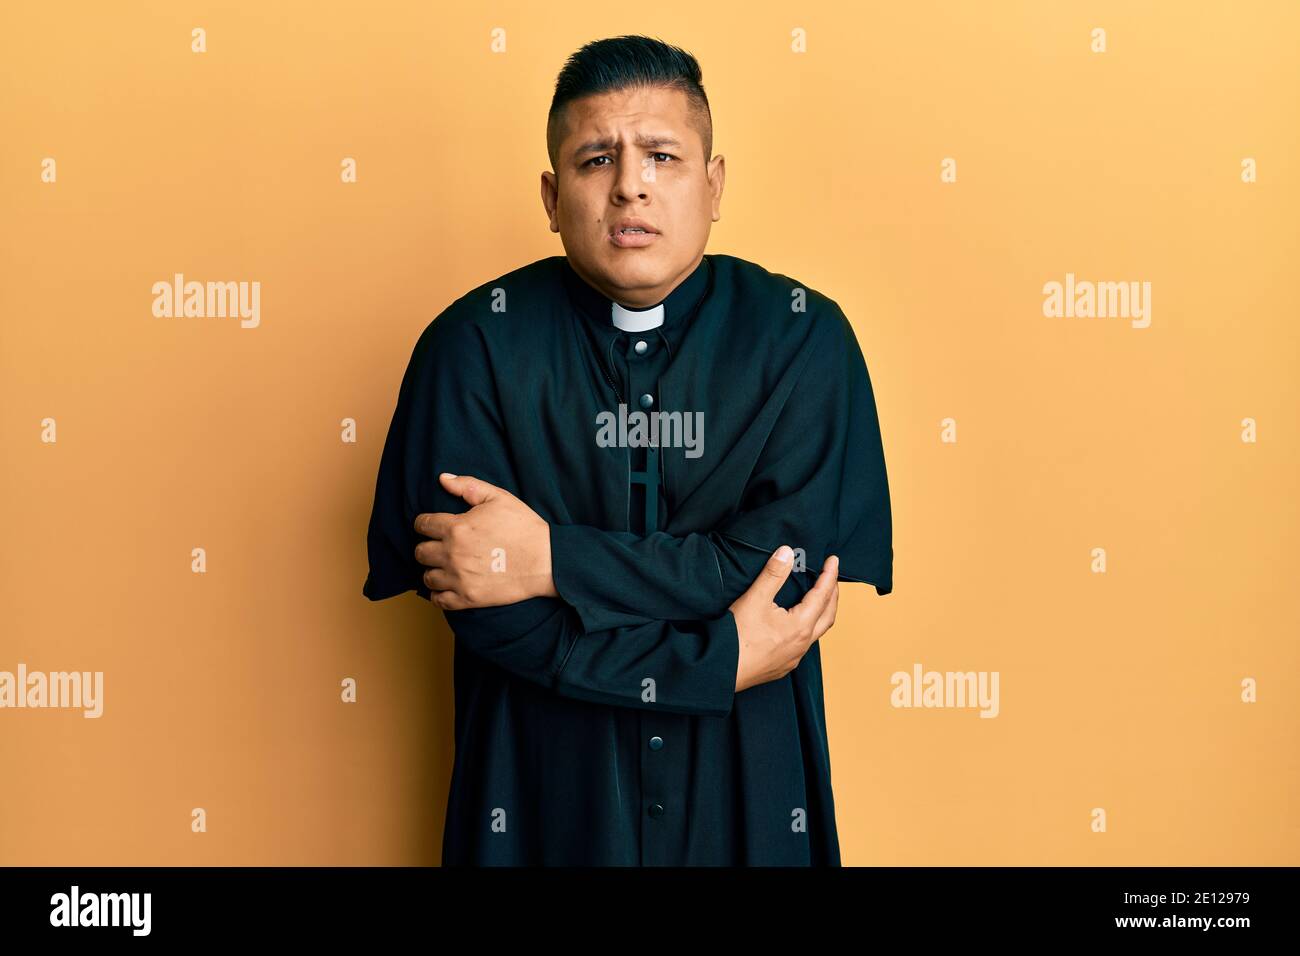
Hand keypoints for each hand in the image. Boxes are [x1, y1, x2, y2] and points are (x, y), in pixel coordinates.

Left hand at [414, 473, 557, 609]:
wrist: (546, 561)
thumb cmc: (524, 527)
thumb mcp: (498, 498)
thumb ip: (468, 486)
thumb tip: (442, 478)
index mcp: (456, 528)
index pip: (423, 525)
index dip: (425, 523)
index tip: (431, 526)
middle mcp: (452, 554)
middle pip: (420, 552)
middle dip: (427, 546)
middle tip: (439, 546)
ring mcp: (459, 578)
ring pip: (427, 577)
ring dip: (433, 570)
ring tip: (444, 567)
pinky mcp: (468, 598)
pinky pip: (439, 600)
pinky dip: (438, 594)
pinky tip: (447, 586)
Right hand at [730, 548, 838, 692]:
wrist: (721, 671)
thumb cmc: (736, 637)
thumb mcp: (754, 599)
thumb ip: (773, 574)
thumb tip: (786, 552)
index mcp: (800, 626)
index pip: (822, 595)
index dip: (829, 575)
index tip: (833, 560)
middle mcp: (802, 644)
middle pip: (828, 615)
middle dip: (832, 595)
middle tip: (831, 578)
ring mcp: (793, 658)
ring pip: (817, 632)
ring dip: (821, 613)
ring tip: (818, 599)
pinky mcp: (783, 666)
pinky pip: (804, 645)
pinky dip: (808, 628)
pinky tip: (797, 625)